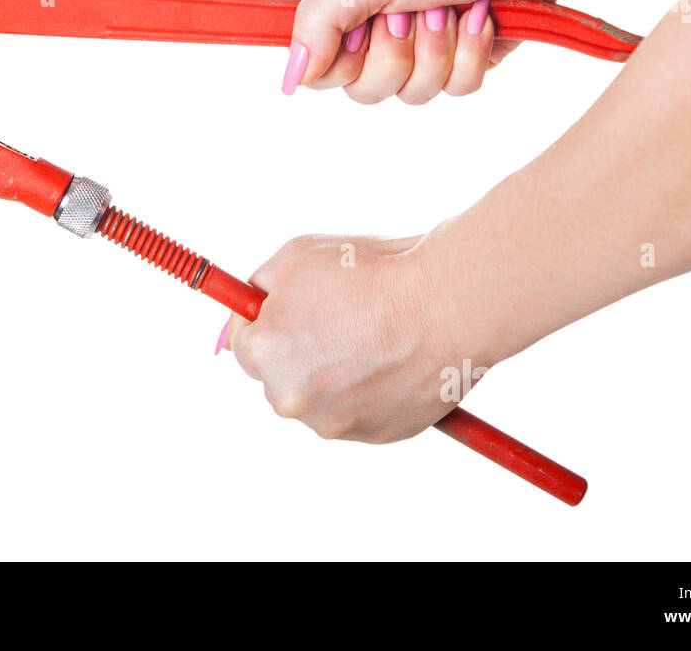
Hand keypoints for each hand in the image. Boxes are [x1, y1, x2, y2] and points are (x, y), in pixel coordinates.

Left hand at [219, 234, 482, 442]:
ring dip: (334, 372)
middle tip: (335, 316)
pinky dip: (371, 389)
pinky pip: (360, 410)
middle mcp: (291, 399)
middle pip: (278, 376)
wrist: (448, 304)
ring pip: (320, 397)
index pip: (241, 342)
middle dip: (297, 349)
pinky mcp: (376, 435)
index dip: (263, 319)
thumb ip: (261, 285)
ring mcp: (335, 423)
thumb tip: (252, 303)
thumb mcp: (297, 256)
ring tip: (373, 334)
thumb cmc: (374, 272)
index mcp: (265, 354)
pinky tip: (393, 357)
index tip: (283, 307)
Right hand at [282, 0, 568, 102]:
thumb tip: (292, 77)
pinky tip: (480, 18)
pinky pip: (455, 90)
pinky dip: (472, 53)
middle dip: (398, 53)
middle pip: (364, 89)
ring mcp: (418, 48)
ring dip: (439, 50)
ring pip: (412, 94)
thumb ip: (318, 22)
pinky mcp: (457, 61)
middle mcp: (373, 28)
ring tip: (450, 8)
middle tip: (413, 12)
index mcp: (340, 2)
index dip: (343, 60)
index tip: (365, 30)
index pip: (317, 68)